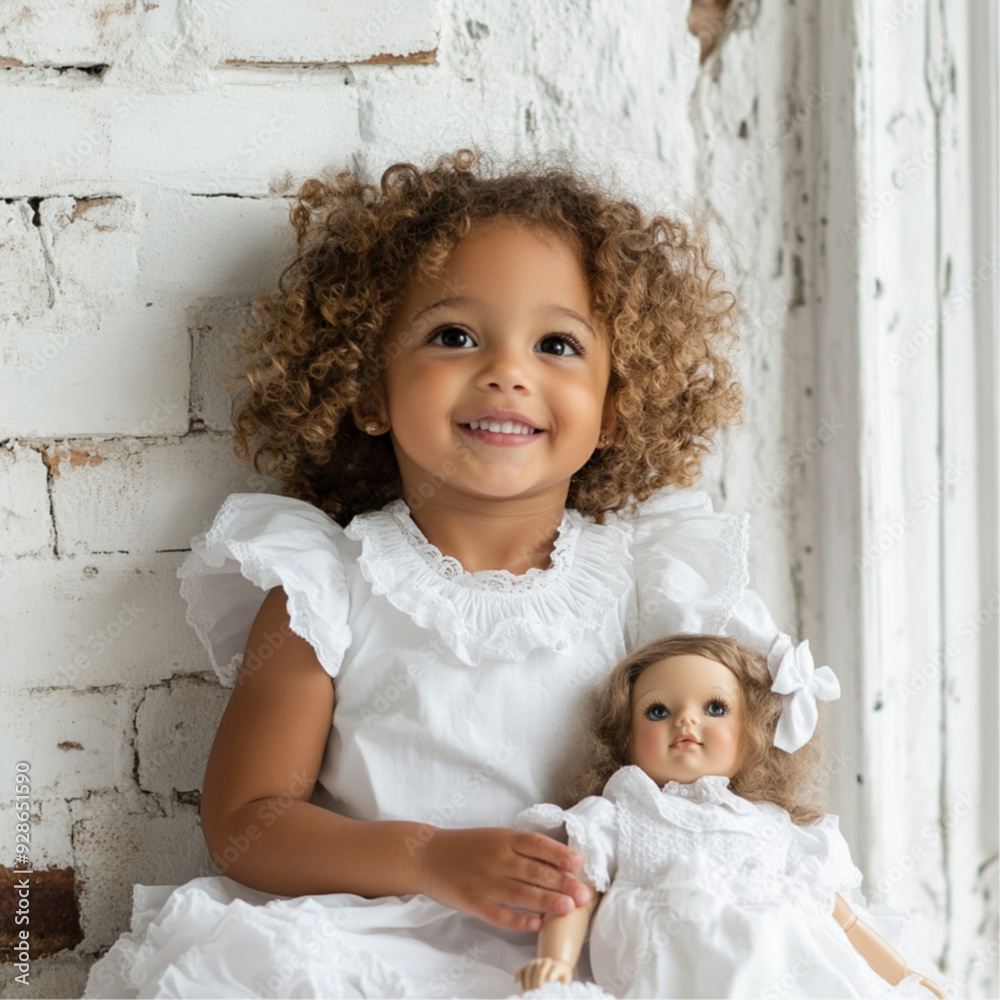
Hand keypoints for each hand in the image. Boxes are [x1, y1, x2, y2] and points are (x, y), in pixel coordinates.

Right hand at [417, 826, 592, 931]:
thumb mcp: (495, 837)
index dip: (559, 854)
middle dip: (562, 883)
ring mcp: (485, 881)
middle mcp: (497, 858)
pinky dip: (520, 920)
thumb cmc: (468, 846)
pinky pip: (500, 914)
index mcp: (504, 838)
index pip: (537, 844)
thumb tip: (559, 862)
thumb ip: (522, 848)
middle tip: (584, 894)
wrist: (427, 855)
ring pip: (522, 893)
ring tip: (568, 908)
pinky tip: (536, 924)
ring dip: (547, 901)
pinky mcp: (473, 902)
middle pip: (535, 871)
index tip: (579, 864)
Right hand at [515, 957, 573, 989]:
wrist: (556, 967)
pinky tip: (516, 982)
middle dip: (537, 981)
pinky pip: (521, 969)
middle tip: (535, 992)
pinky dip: (518, 975)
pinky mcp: (528, 965)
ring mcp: (536, 962)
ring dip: (527, 981)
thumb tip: (553, 995)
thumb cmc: (561, 978)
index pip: (555, 969)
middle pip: (540, 968)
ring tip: (528, 992)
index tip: (547, 983)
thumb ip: (561, 988)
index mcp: (559, 966)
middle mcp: (547, 961)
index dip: (551, 975)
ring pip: (529, 968)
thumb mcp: (565, 983)